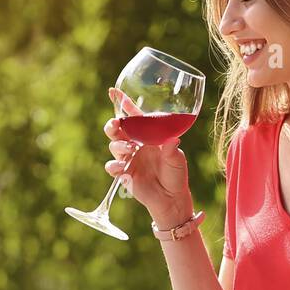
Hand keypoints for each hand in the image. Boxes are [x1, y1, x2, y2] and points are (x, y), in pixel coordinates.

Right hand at [103, 87, 193, 229]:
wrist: (170, 198)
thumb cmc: (176, 175)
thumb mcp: (177, 160)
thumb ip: (172, 150)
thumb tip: (172, 141)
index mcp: (148, 135)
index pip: (134, 116)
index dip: (123, 103)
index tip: (113, 91)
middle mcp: (136, 144)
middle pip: (117, 129)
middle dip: (113, 124)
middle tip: (116, 124)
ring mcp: (128, 158)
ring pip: (113, 145)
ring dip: (119, 145)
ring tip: (131, 150)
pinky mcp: (123, 173)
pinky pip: (112, 166)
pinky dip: (114, 165)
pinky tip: (122, 167)